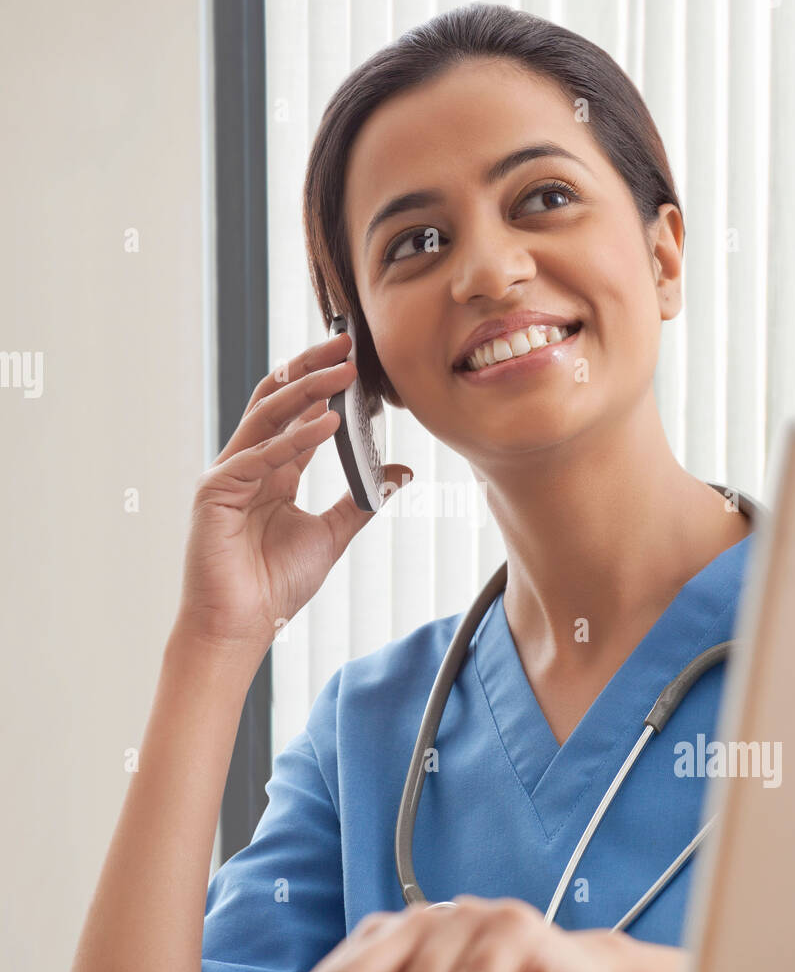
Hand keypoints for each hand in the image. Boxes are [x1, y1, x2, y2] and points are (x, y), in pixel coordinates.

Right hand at [174, 331, 411, 653]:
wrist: (241, 627)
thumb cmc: (275, 586)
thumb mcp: (331, 535)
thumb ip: (362, 501)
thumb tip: (400, 473)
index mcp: (271, 470)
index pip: (297, 413)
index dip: (326, 386)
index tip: (360, 364)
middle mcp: (247, 464)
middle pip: (278, 400)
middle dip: (313, 369)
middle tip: (349, 344)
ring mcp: (228, 474)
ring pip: (267, 416)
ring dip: (307, 390)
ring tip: (345, 371)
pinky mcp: (216, 491)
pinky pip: (260, 456)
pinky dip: (295, 438)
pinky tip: (328, 423)